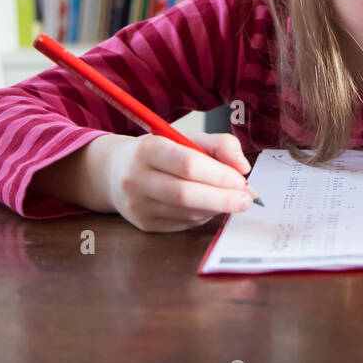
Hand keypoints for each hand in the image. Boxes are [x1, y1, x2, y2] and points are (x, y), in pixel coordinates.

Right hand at [104, 131, 254, 231]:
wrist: (115, 172)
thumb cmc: (160, 152)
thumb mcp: (186, 137)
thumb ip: (220, 145)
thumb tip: (243, 167)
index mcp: (148, 149)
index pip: (188, 164)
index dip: (219, 174)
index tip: (242, 179)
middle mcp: (137, 179)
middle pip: (186, 194)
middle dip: (223, 198)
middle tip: (247, 199)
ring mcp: (138, 205)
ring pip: (188, 212)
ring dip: (216, 208)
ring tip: (232, 200)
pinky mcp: (144, 224)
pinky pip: (184, 224)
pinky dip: (204, 216)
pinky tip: (210, 206)